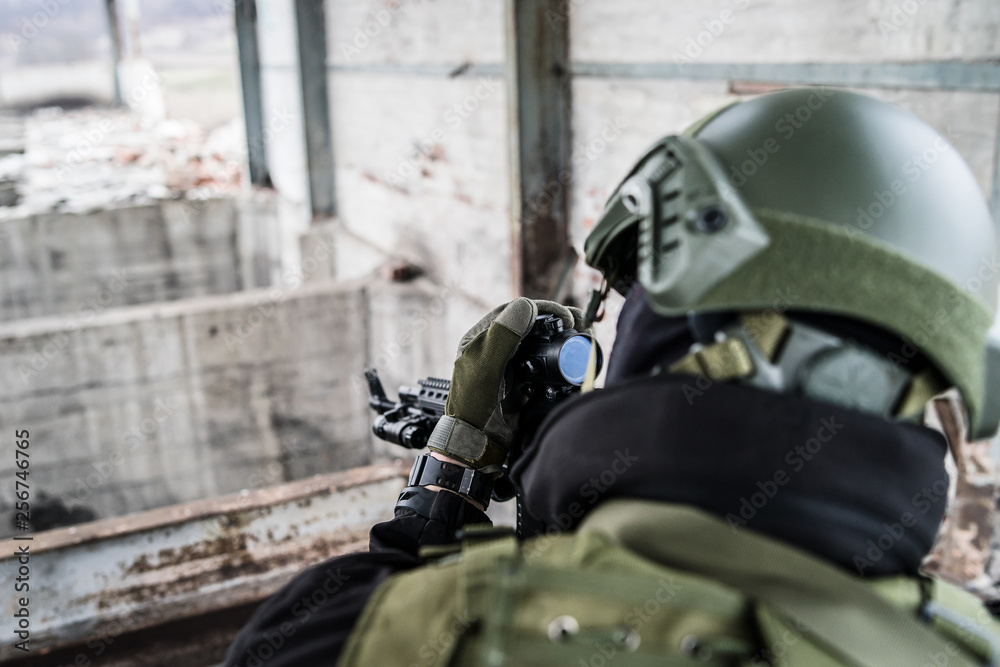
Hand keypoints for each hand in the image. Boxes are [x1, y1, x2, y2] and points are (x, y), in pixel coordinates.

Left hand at [427, 298, 585, 474]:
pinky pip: (545, 361)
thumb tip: (528, 307)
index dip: (542, 309)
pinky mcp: (524, 380)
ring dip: (560, 335)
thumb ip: (503, 335)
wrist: (478, 443)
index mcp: (482, 337)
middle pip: (531, 322)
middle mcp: (497, 346)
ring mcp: (512, 363)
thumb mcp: (486, 366)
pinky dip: (559, 357)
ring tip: (579, 335)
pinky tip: (569, 359)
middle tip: (577, 324)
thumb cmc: (473, 406)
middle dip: (556, 319)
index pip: (515, 310)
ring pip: (540, 339)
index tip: (563, 317)